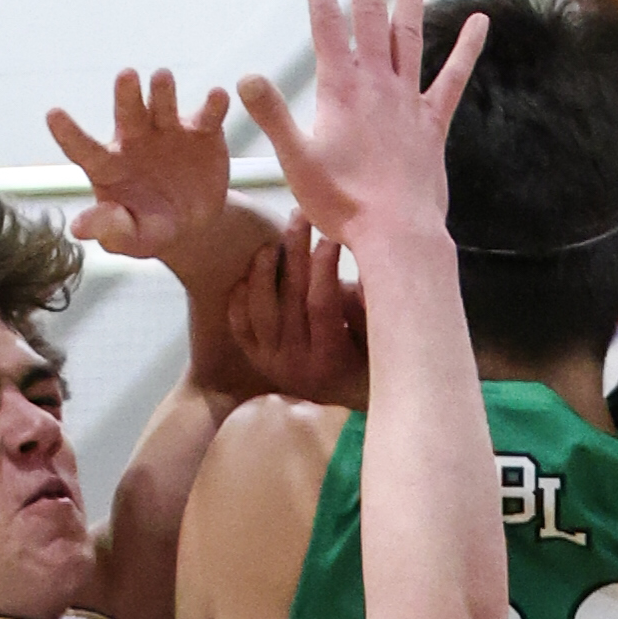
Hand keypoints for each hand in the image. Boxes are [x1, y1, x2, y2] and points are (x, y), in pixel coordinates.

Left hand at [48, 68, 229, 260]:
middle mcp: (135, 139)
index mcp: (109, 164)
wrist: (195, 224)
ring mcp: (168, 131)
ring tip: (162, 77)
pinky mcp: (202, 132)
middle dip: (126, 94)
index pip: (83, 148)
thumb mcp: (133, 238)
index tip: (53, 114)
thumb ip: (111, 231)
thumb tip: (79, 229)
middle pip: (127, 114)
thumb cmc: (151, 229)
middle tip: (126, 75)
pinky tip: (217, 96)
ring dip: (162, 91)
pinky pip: (207, 115)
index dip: (68, 133)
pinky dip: (213, 104)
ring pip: (163, 105)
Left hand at [228, 212, 368, 408]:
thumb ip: (367, 310)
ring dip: (263, 273)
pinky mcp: (257, 359)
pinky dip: (240, 300)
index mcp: (330, 359)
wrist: (342, 402)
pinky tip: (248, 275)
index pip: (322, 305)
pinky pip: (240, 327)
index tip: (331, 234)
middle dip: (295, 252)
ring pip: (260, 311)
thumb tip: (363, 272)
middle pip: (290, 299)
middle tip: (300, 216)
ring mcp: (272, 362)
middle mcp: (296, 363)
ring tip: (272, 244)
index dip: (325, 266)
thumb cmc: (369, 365)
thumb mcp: (377, 342)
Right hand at [237, 0, 486, 253]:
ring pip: (410, 31)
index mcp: (340, 89)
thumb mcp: (295, 161)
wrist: (397, 233)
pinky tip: (481, 19)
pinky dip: (467, 47)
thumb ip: (272, 116)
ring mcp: (409, 100)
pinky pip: (454, 77)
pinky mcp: (433, 123)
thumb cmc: (342, 204)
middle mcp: (377, 83)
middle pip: (370, 12)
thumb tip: (245, 77)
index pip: (326, 22)